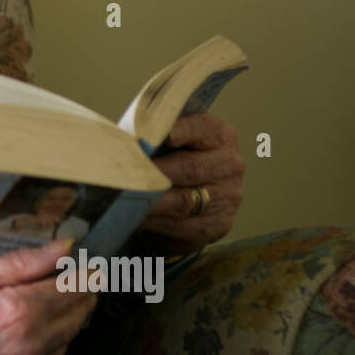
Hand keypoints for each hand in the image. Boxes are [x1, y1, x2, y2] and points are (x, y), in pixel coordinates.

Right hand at [0, 242, 96, 354]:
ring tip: (63, 299)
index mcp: (17, 312)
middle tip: (83, 277)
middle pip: (77, 316)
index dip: (86, 273)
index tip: (92, 263)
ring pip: (67, 342)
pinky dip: (54, 343)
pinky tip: (41, 330)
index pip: (71, 289)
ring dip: (71, 319)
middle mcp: (26, 346)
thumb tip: (61, 249)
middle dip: (83, 294)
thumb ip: (21, 263)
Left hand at [135, 112, 243, 255]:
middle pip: (191, 168)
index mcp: (220, 135)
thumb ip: (155, 136)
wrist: (180, 199)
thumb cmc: (169, 161)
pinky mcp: (218, 224)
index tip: (156, 135)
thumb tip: (128, 140)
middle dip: (155, 171)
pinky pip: (182, 225)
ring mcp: (227, 196)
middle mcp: (230, 164)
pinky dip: (155, 222)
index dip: (179, 130)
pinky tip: (136, 218)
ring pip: (184, 200)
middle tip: (125, 173)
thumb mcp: (167, 141)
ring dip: (151, 201)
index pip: (201, 129)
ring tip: (124, 198)